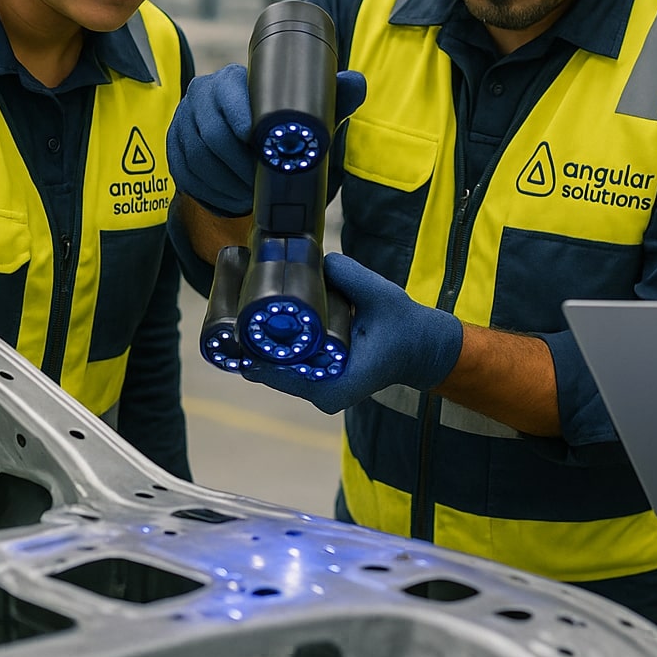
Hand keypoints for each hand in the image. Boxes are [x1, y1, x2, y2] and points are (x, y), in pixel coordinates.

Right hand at [168, 64, 365, 216]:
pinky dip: (211, 194)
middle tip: (259, 184)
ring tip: (248, 195)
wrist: (247, 144)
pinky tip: (230, 200)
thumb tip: (356, 83)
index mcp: (230, 79)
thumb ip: (332, 98)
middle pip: (211, 133)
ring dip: (225, 183)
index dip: (241, 123)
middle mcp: (201, 95)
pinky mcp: (173, 148)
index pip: (228, 96)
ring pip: (197, 158)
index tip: (260, 149)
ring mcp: (182, 121)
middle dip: (238, 165)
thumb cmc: (280, 124)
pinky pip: (185, 175)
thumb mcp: (307, 113)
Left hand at [242, 252, 463, 414]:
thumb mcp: (382, 296)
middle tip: (236, 309)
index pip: (280, 373)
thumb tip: (320, 261)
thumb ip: (351, 278)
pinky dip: (273, 347)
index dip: (256, 350)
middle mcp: (323, 394)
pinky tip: (262, 322)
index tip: (241, 324)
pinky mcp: (317, 381)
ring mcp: (318, 391)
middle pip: (269, 372)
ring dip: (260, 345)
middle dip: (252, 343)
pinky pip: (285, 366)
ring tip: (244, 312)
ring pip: (273, 370)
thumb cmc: (403, 326)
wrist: (420, 348)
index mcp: (336, 384)